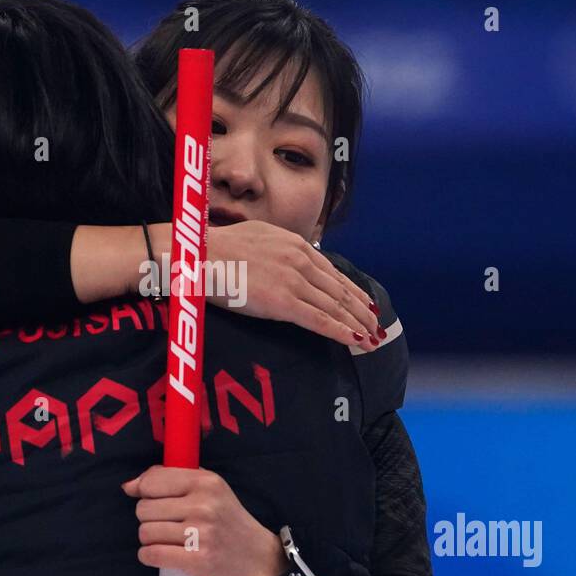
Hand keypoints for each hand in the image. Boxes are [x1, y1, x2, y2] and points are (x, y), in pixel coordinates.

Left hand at [121, 465, 288, 575]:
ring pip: (146, 533)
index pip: (152, 482)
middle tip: (165, 524)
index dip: (142, 491)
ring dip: (150, 539)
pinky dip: (149, 556)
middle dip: (148, 518)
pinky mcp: (197, 560)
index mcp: (205, 482)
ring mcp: (201, 534)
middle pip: (144, 509)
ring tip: (167, 539)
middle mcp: (203, 505)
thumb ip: (172, 478)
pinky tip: (160, 554)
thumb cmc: (227, 519)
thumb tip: (129, 486)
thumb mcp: (210, 488)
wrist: (257, 555)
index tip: (148, 500)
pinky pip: (153, 555)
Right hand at [205, 220, 383, 350]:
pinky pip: (320, 320)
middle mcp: (300, 261)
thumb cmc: (216, 248)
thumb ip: (277, 248)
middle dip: (361, 310)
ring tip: (372, 337)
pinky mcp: (283, 302)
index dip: (351, 290)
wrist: (198, 255)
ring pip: (335, 306)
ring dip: (357, 323)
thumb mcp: (256, 236)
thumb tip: (287, 254)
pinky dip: (342, 331)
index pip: (332, 272)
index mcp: (294, 245)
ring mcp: (293, 282)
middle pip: (340, 290)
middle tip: (376, 324)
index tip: (364, 302)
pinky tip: (356, 340)